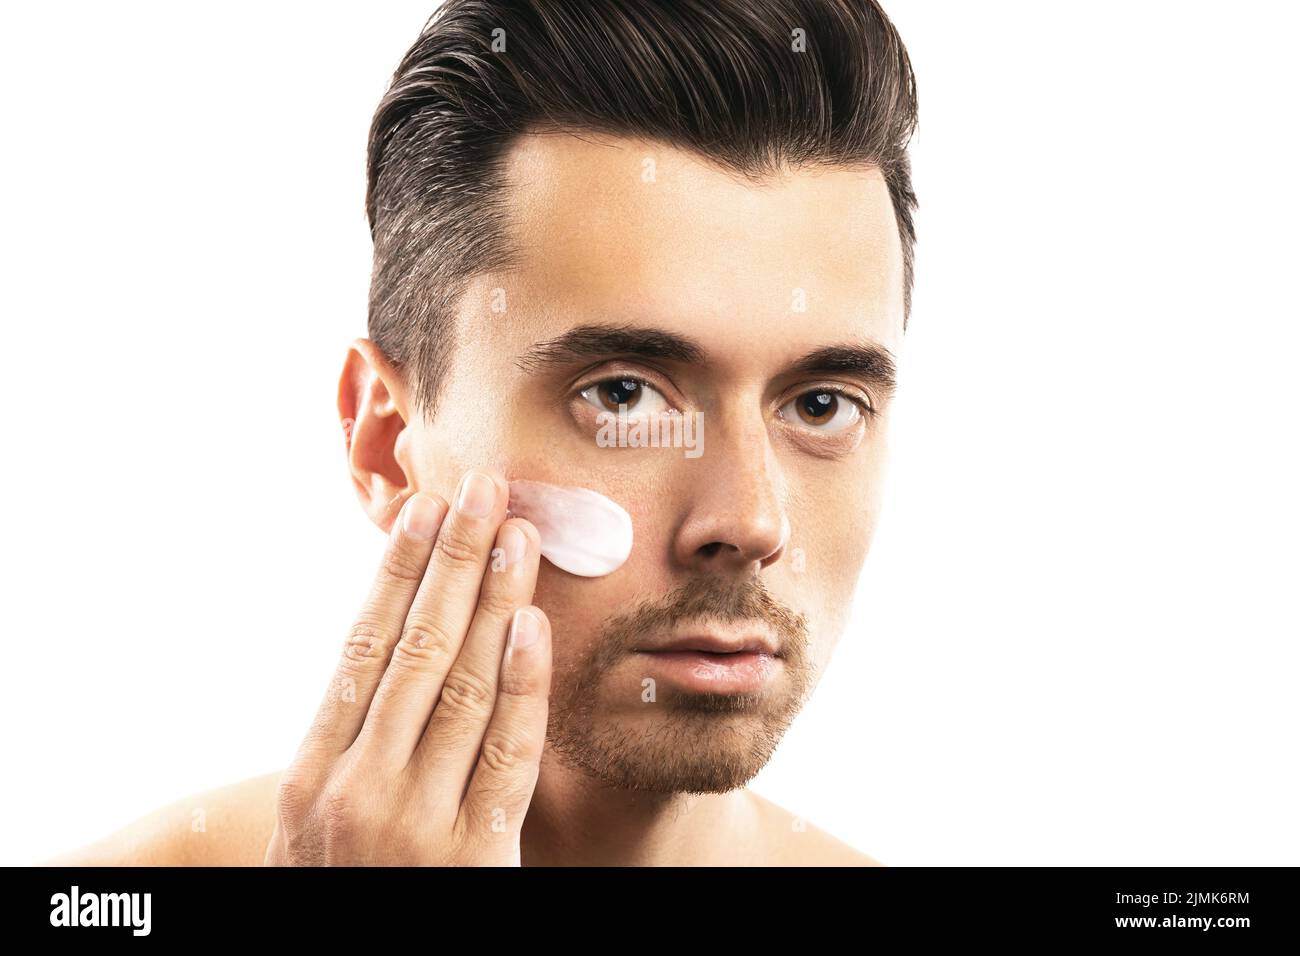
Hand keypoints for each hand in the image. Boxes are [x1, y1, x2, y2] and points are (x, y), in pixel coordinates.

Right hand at [263, 469, 550, 864]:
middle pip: (414, 648)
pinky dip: (521, 685)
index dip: (398, 571)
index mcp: (315, 770)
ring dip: (493, 602)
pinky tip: (532, 625)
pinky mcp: (476, 855)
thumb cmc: (342, 887)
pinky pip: (506, 755)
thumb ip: (357, 738)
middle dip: (454, 561)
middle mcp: (360, 786)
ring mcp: (418, 821)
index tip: (427, 510)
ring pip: (462, 686)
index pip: (361, 645)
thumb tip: (398, 639)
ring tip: (518, 533)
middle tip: (484, 489)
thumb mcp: (322, 818)